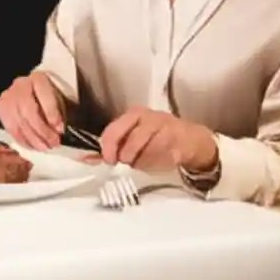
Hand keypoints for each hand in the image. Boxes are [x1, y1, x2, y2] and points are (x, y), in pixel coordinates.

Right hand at [0, 72, 65, 149]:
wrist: (33, 91)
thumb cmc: (49, 97)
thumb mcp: (59, 99)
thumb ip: (59, 112)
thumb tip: (58, 130)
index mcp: (38, 78)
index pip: (43, 94)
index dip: (51, 113)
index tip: (60, 128)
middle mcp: (20, 85)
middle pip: (28, 110)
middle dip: (42, 131)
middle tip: (53, 143)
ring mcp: (8, 97)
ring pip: (19, 122)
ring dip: (33, 140)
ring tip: (45, 148)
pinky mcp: (1, 109)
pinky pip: (11, 129)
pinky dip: (23, 141)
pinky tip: (33, 146)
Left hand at [98, 106, 217, 171]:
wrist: (192, 138)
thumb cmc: (157, 136)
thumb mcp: (134, 135)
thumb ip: (113, 146)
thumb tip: (88, 159)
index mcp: (135, 114)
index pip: (115, 129)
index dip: (108, 147)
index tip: (108, 160)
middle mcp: (151, 118)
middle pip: (132, 142)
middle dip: (127, 157)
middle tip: (128, 162)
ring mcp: (167, 129)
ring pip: (147, 152)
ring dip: (142, 163)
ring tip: (143, 163)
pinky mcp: (180, 143)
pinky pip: (163, 158)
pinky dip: (157, 165)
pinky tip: (158, 162)